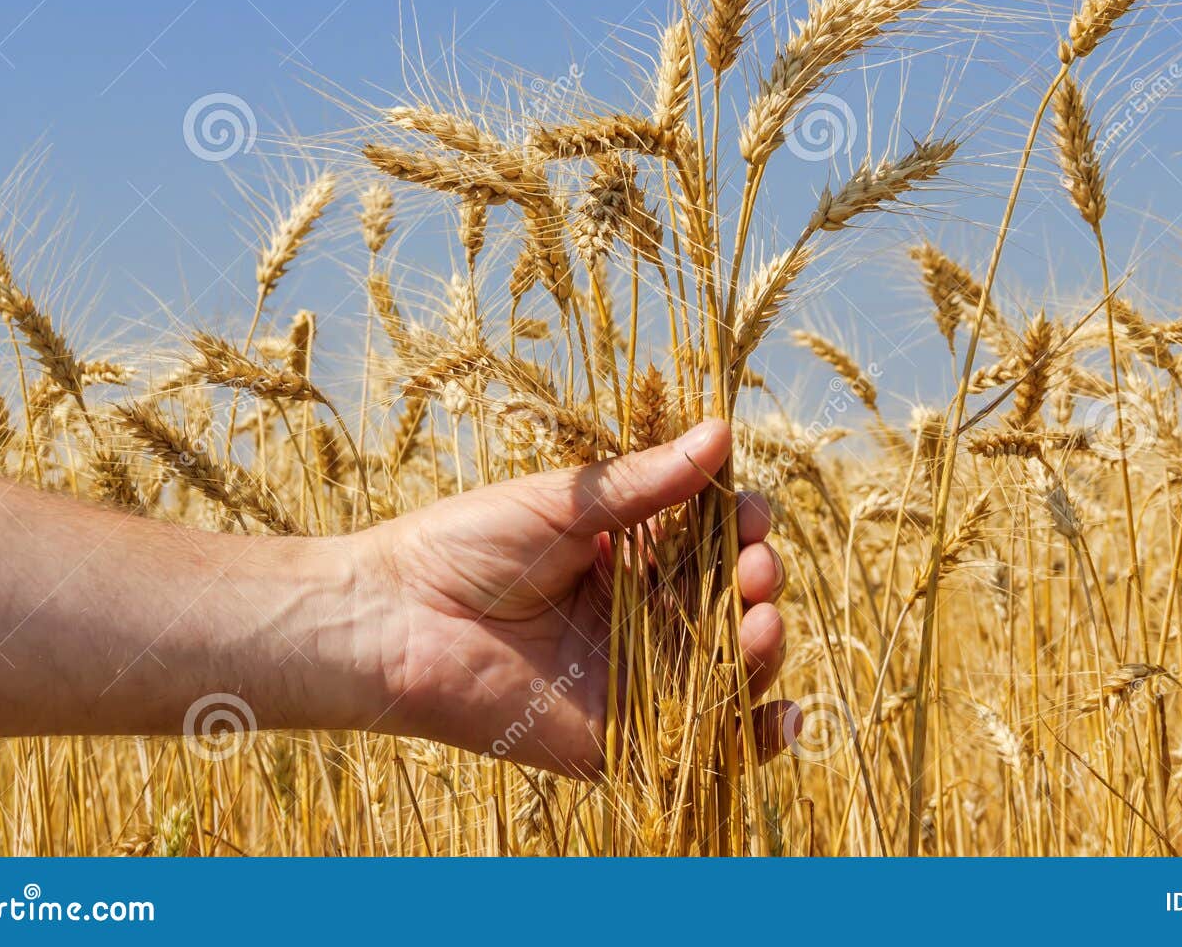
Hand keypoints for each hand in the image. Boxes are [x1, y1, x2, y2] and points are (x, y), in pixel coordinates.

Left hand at [346, 420, 789, 775]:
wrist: (396, 621)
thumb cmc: (465, 547)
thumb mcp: (566, 503)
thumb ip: (646, 483)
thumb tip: (720, 434)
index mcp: (623, 559)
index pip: (708, 544)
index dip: (741, 530)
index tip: (752, 511)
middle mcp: (636, 620)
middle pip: (727, 606)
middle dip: (757, 584)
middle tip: (756, 569)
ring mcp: (631, 682)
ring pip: (724, 671)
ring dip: (760, 649)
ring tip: (760, 622)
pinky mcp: (619, 741)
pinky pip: (698, 746)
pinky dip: (751, 740)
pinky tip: (785, 715)